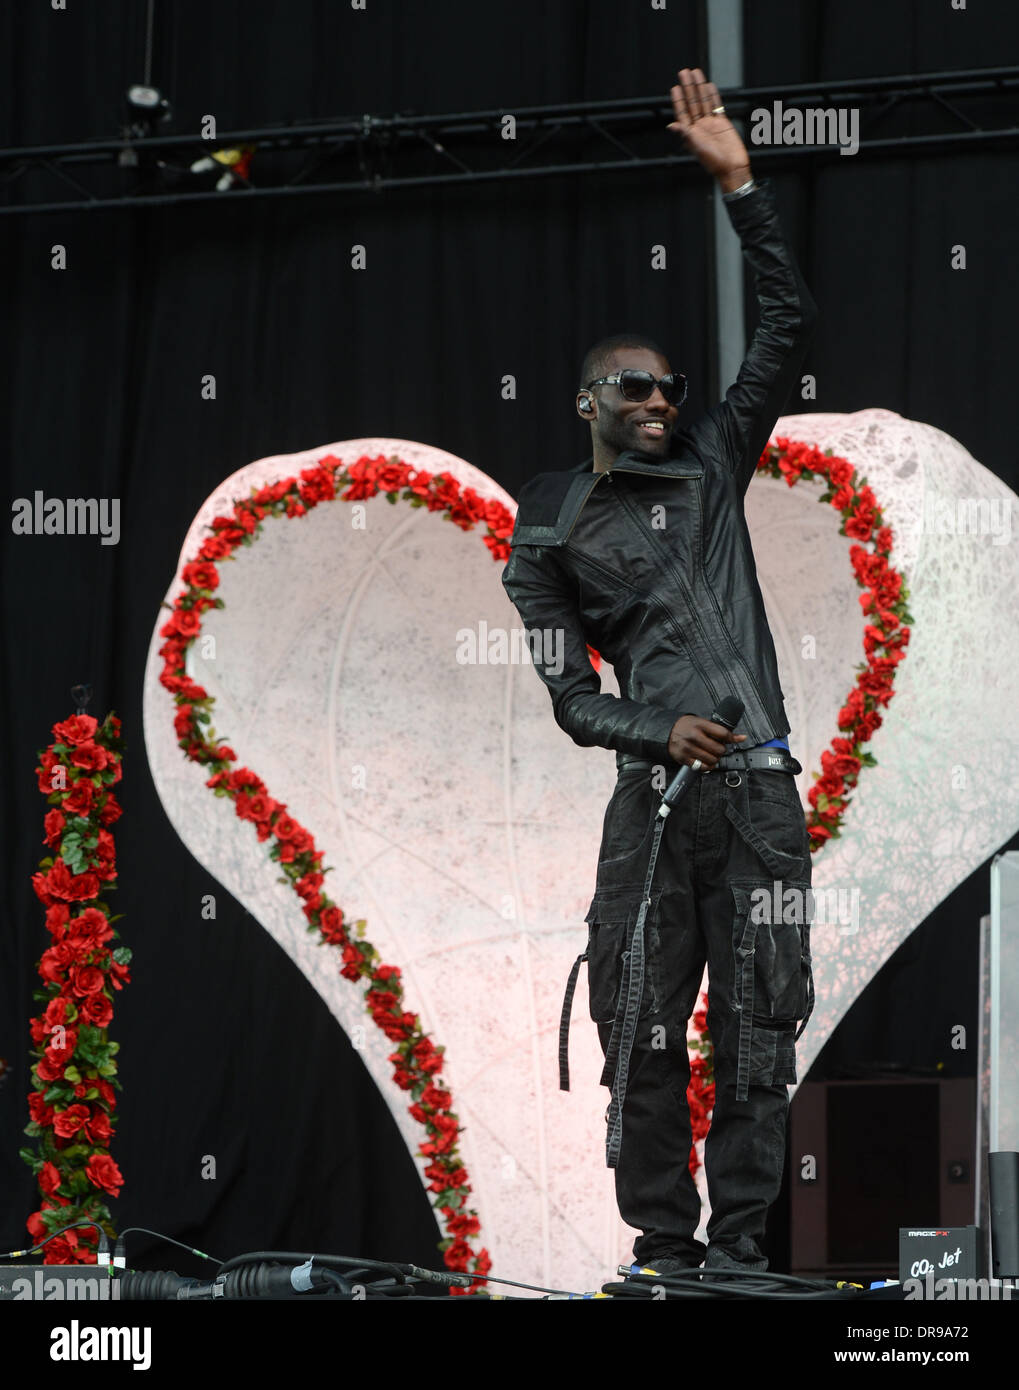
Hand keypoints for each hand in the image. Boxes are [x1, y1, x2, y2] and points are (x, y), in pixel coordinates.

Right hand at [667, 713, 746, 769]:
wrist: (667, 731)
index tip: (733, 740)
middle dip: (721, 750)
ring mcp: (688, 748)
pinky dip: (707, 766)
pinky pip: (702, 767)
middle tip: (718, 748)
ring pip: (712, 760)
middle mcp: (694, 736)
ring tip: (711, 755)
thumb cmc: (687, 726)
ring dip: (715, 759)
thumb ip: (720, 730)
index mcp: (700, 725)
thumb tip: (741, 738)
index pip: (722, 733)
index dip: (732, 738)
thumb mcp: (702, 722)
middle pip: (719, 749)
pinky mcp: (684, 758)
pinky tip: (706, 761)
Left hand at [668, 66, 751, 189]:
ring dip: (699, 87)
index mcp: (691, 133)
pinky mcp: (722, 123)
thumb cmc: (713, 162)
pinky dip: (713, 95)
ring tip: (695, 73)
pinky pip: (716, 106)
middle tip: (684, 72)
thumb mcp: (697, 146)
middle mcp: (699, 127)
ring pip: (703, 101)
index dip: (678, 100)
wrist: (732, 167)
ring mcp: (711, 124)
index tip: (675, 87)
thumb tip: (670, 125)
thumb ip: (685, 134)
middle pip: (692, 103)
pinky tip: (709, 85)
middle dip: (688, 87)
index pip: (682, 112)